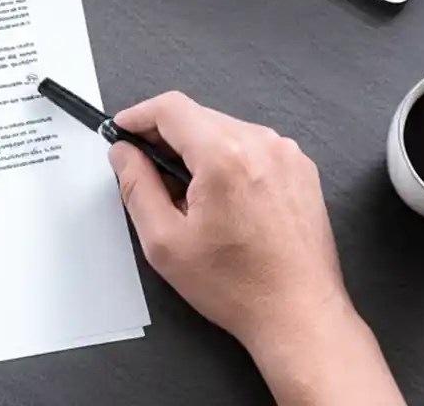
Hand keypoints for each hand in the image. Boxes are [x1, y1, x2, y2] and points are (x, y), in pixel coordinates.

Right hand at [109, 93, 402, 405]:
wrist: (298, 314)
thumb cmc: (237, 286)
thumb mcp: (165, 241)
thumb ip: (137, 186)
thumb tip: (123, 153)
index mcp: (225, 156)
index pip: (171, 108)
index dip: (138, 116)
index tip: (122, 132)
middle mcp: (261, 144)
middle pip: (198, 117)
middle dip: (166, 138)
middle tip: (148, 172)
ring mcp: (287, 154)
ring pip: (225, 130)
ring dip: (198, 151)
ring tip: (189, 197)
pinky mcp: (301, 169)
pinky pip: (252, 147)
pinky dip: (229, 160)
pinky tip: (222, 200)